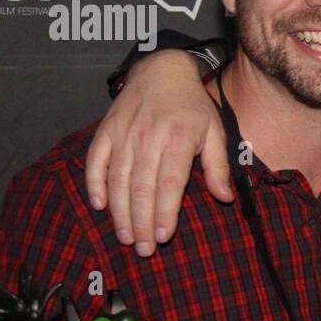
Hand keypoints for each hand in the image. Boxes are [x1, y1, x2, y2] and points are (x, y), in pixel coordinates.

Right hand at [85, 50, 231, 256]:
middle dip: (142, 223)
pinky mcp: (106, 132)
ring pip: (117, 181)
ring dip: (119, 213)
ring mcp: (124, 135)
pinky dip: (95, 184)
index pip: (169, 184)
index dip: (165, 213)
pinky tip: (99, 206)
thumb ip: (219, 166)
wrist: (162, 71)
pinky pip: (95, 162)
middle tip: (144, 249)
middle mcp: (148, 138)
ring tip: (126, 237)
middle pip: (141, 189)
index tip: (164, 237)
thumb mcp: (216, 131)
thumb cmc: (193, 107)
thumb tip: (225, 198)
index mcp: (178, 140)